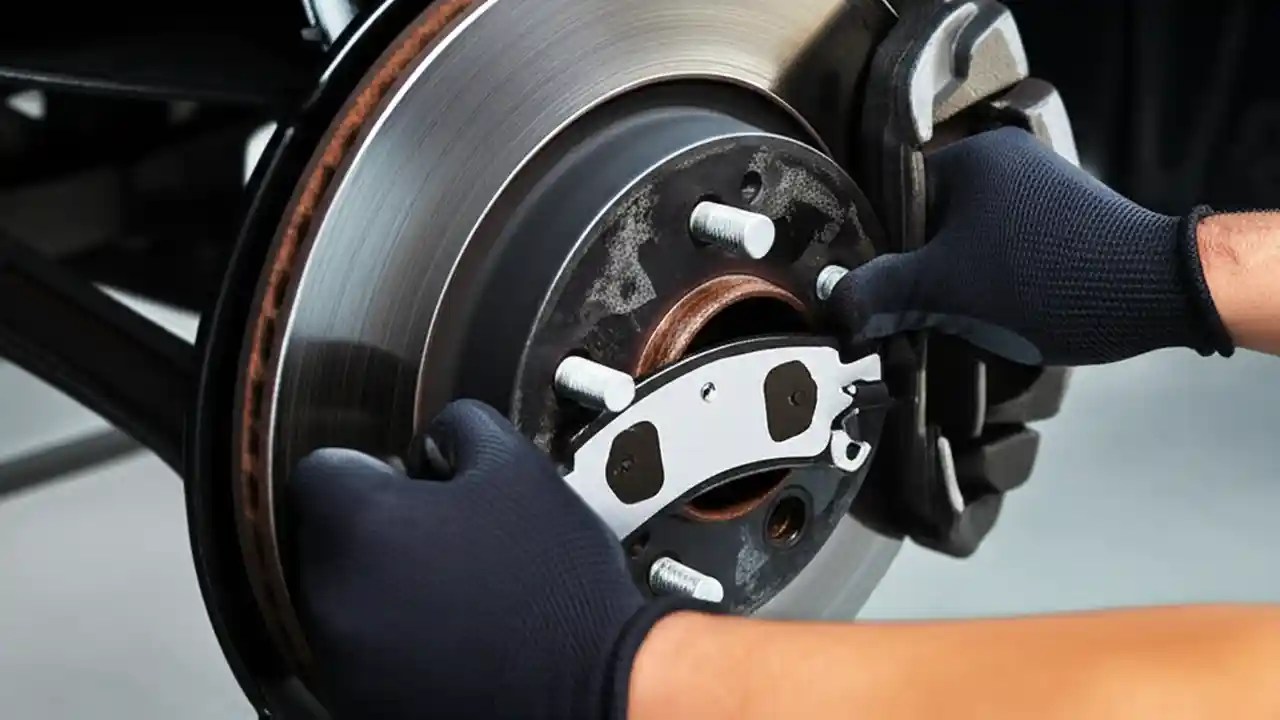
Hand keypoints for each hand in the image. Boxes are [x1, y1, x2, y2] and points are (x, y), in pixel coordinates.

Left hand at [290, 400, 684, 719]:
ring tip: (457, 590)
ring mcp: (341, 660)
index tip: (405, 484)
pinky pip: (361, 653)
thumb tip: (435, 437)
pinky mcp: (359, 704)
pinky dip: (394, 641)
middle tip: (446, 538)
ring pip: (341, 597)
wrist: (592, 689)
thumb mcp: (520, 469)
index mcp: (360, 525)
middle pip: (326, 537)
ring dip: (382, 585)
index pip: (320, 472)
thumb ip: (462, 425)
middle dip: (375, 529)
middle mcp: (333, 596)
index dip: (368, 469)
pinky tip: (453, 635)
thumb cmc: (556, 588)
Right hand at [828, 127, 1231, 365]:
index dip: (880, 251)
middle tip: (909, 311)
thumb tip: (838, 305)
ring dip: (957, 283)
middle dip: (920, 271)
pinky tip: (995, 314)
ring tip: (952, 318)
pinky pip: (1005, 251)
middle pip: (931, 224)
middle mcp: (1007, 161)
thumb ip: (882, 294)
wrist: (1154, 292)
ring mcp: (1041, 190)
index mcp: (974, 157)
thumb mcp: (947, 291)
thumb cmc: (1042, 279)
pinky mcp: (1065, 222)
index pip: (896, 201)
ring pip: (968, 243)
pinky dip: (993, 282)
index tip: (874, 291)